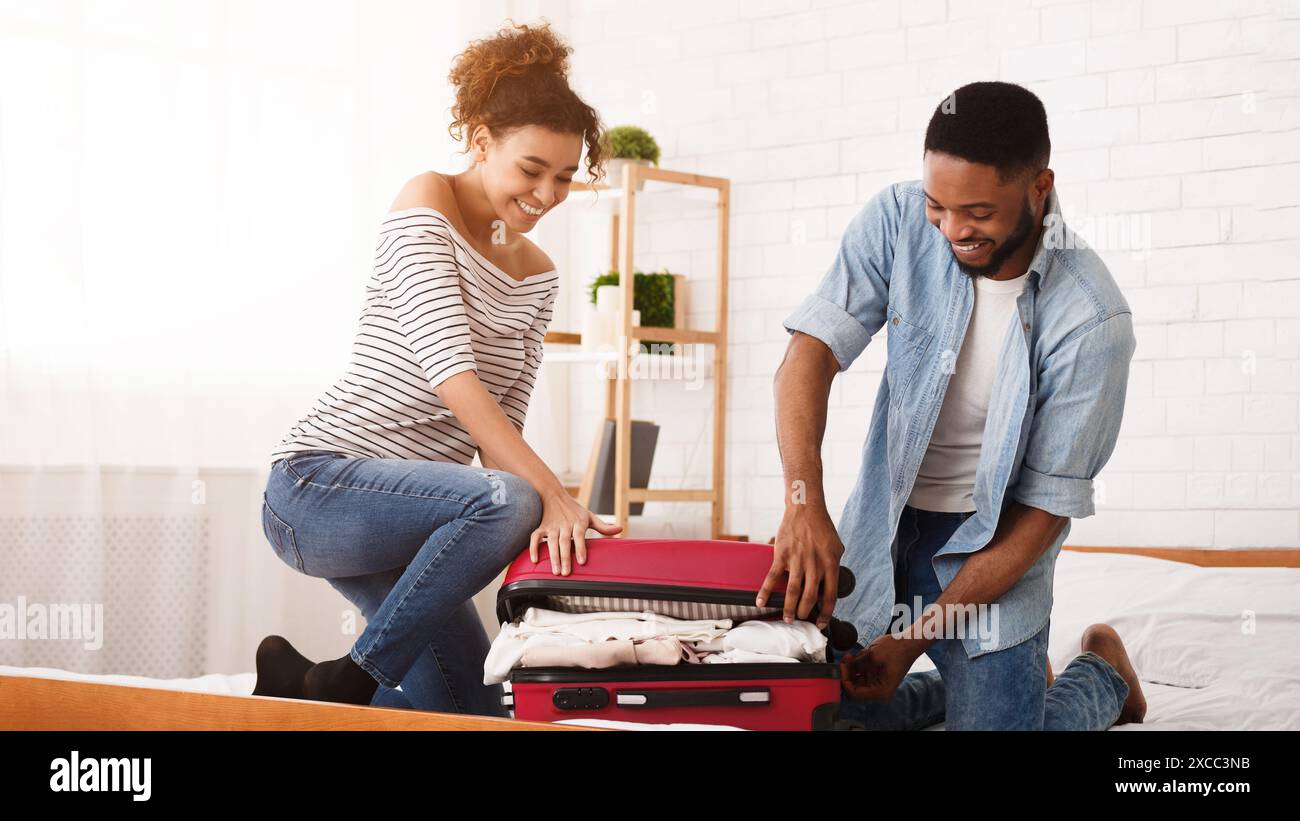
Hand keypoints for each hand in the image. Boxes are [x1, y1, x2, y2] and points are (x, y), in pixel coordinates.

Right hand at [529, 490, 622, 575]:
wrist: (553, 494)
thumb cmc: (574, 509)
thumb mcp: (589, 516)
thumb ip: (603, 526)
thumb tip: (620, 529)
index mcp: (578, 522)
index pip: (579, 536)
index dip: (581, 548)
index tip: (582, 561)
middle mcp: (564, 524)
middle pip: (564, 542)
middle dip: (565, 558)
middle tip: (565, 573)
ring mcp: (552, 526)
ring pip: (551, 542)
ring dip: (552, 557)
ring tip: (555, 571)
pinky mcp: (541, 527)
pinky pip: (535, 538)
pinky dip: (534, 548)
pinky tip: (535, 560)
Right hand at [757, 503, 843, 628]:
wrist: (805, 509)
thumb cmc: (822, 528)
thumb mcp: (837, 547)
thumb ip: (834, 565)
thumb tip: (832, 582)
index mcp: (830, 564)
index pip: (830, 596)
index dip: (826, 613)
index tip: (821, 623)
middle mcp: (815, 564)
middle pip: (810, 597)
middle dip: (805, 613)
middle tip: (801, 619)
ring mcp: (797, 560)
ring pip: (793, 591)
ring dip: (789, 608)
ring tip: (787, 618)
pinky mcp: (781, 555)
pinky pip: (773, 577)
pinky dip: (766, 591)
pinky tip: (761, 602)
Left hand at [840, 634, 915, 701]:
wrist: (909, 641)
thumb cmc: (896, 649)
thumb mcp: (873, 655)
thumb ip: (857, 665)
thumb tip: (845, 668)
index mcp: (881, 691)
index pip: (855, 694)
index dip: (845, 681)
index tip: (841, 667)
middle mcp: (880, 690)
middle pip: (855, 687)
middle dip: (848, 673)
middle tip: (845, 659)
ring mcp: (878, 682)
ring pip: (857, 679)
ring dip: (852, 667)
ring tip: (852, 655)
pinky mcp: (877, 675)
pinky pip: (862, 673)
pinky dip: (858, 665)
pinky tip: (859, 654)